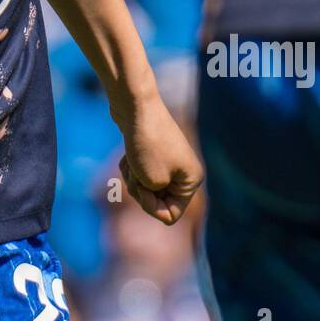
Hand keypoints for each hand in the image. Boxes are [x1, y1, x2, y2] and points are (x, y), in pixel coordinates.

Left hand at [117, 93, 203, 224]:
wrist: (135, 105)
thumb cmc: (146, 145)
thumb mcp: (150, 182)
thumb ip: (153, 199)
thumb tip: (150, 190)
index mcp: (192, 181)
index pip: (170, 215)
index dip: (152, 207)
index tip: (143, 188)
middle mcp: (184, 171)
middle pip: (156, 202)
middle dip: (140, 192)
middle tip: (135, 173)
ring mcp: (168, 161)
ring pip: (144, 188)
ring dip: (132, 179)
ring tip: (130, 161)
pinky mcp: (152, 152)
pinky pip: (138, 173)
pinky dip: (129, 167)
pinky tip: (127, 154)